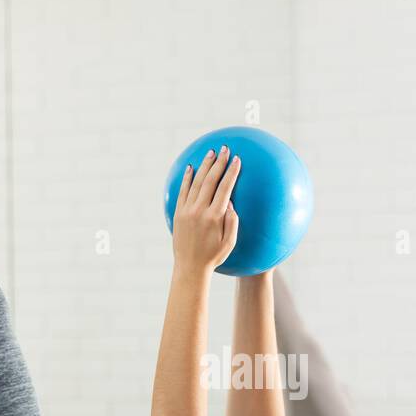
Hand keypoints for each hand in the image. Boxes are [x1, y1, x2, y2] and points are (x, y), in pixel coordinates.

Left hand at [171, 145, 240, 275]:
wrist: (190, 267)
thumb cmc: (213, 257)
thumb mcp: (229, 242)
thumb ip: (232, 221)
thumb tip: (230, 202)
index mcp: (215, 217)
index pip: (225, 188)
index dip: (231, 172)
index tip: (237, 160)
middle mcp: (200, 211)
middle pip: (210, 180)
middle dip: (219, 162)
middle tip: (225, 149)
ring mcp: (187, 211)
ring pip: (197, 182)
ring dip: (204, 166)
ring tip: (211, 153)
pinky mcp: (178, 213)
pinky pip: (183, 191)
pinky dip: (188, 178)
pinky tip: (192, 168)